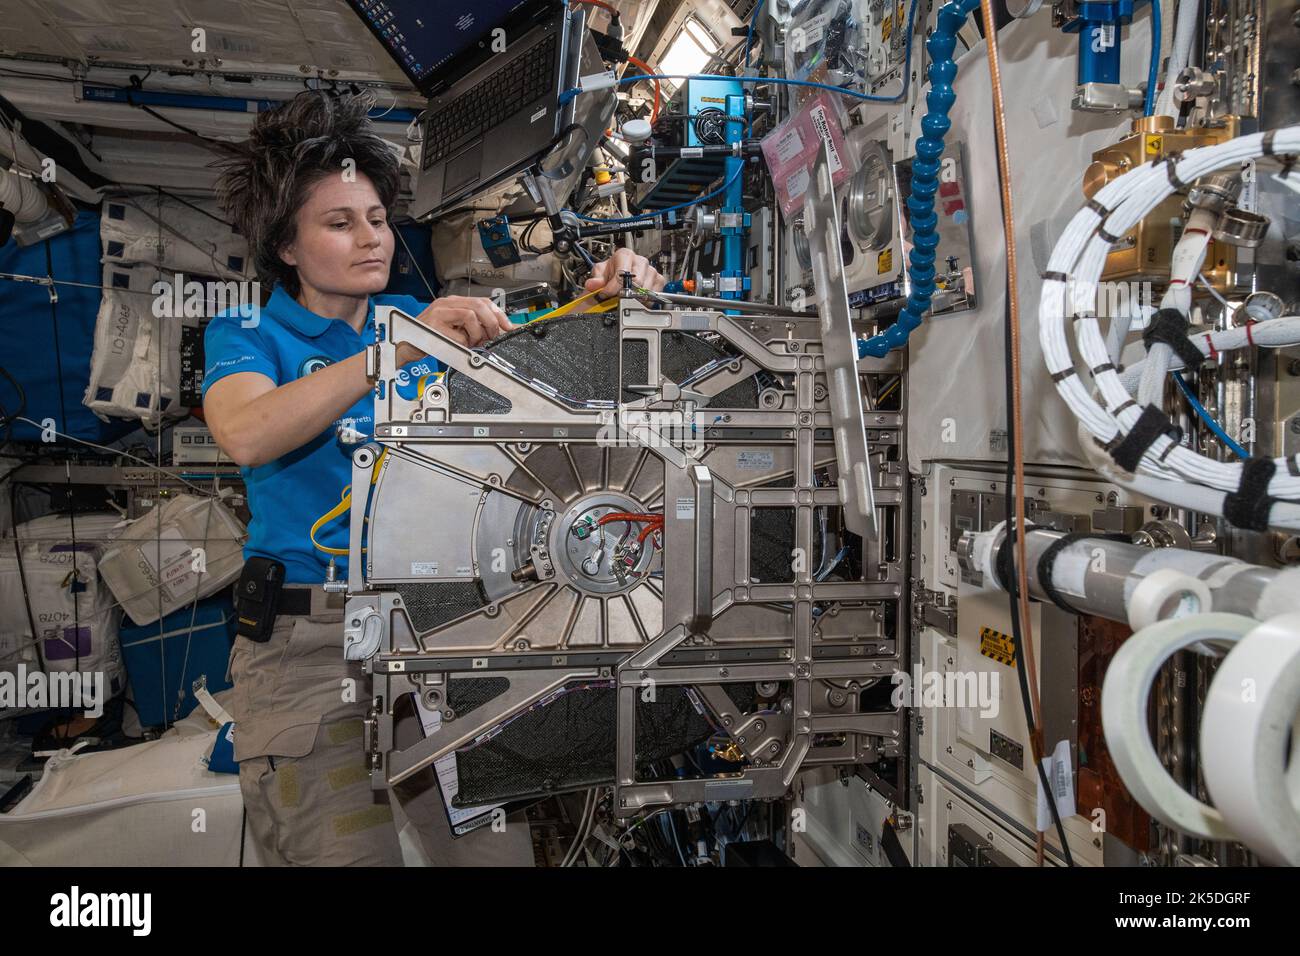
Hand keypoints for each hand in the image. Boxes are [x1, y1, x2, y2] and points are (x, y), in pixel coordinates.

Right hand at [397, 296, 513, 360]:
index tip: (508, 327)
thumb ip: (471, 326)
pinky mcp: (434, 325)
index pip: (483, 302)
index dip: (499, 314)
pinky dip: (463, 344)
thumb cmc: (430, 338)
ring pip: (471, 316)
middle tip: (491, 337)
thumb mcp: (455, 329)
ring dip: (476, 334)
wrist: (406, 345)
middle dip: (491, 323)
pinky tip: (457, 347)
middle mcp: (447, 303)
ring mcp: (439, 312)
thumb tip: (495, 332)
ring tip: (470, 342)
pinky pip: (459, 335)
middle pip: (480, 305)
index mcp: (453, 302)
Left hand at [584, 248, 665, 300]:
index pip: (623, 272)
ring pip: (646, 289)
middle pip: (637, 281)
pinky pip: (655, 293)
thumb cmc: (609, 277)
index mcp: (624, 255)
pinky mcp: (658, 281)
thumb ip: (595, 280)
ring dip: (635, 298)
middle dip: (626, 293)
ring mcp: (650, 271)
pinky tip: (637, 299)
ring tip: (626, 299)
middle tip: (617, 299)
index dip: (614, 286)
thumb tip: (593, 284)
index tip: (608, 294)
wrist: (615, 283)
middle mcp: (639, 261)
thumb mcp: (598, 277)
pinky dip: (646, 300)